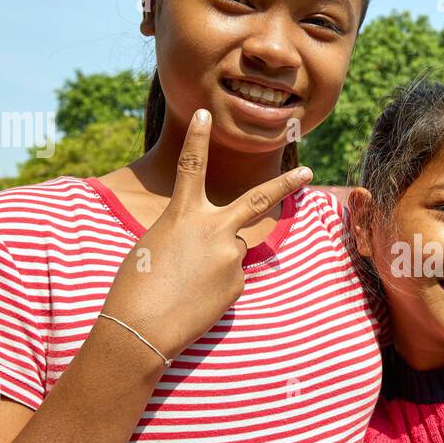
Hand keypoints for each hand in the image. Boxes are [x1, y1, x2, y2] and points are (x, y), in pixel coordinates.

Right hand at [100, 108, 312, 360]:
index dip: (198, 138)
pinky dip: (216, 284)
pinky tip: (197, 297)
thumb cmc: (136, 285)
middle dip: (286, 184)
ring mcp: (231, 257)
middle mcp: (214, 230)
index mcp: (183, 215)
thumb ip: (186, 231)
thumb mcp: (154, 244)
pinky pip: (231, 276)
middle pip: (257, 199)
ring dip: (215, 259)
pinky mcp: (238, 284)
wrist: (142, 328)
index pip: (192, 166)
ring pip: (232, 248)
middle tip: (308, 172)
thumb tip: (214, 240)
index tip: (204, 114)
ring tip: (188, 281)